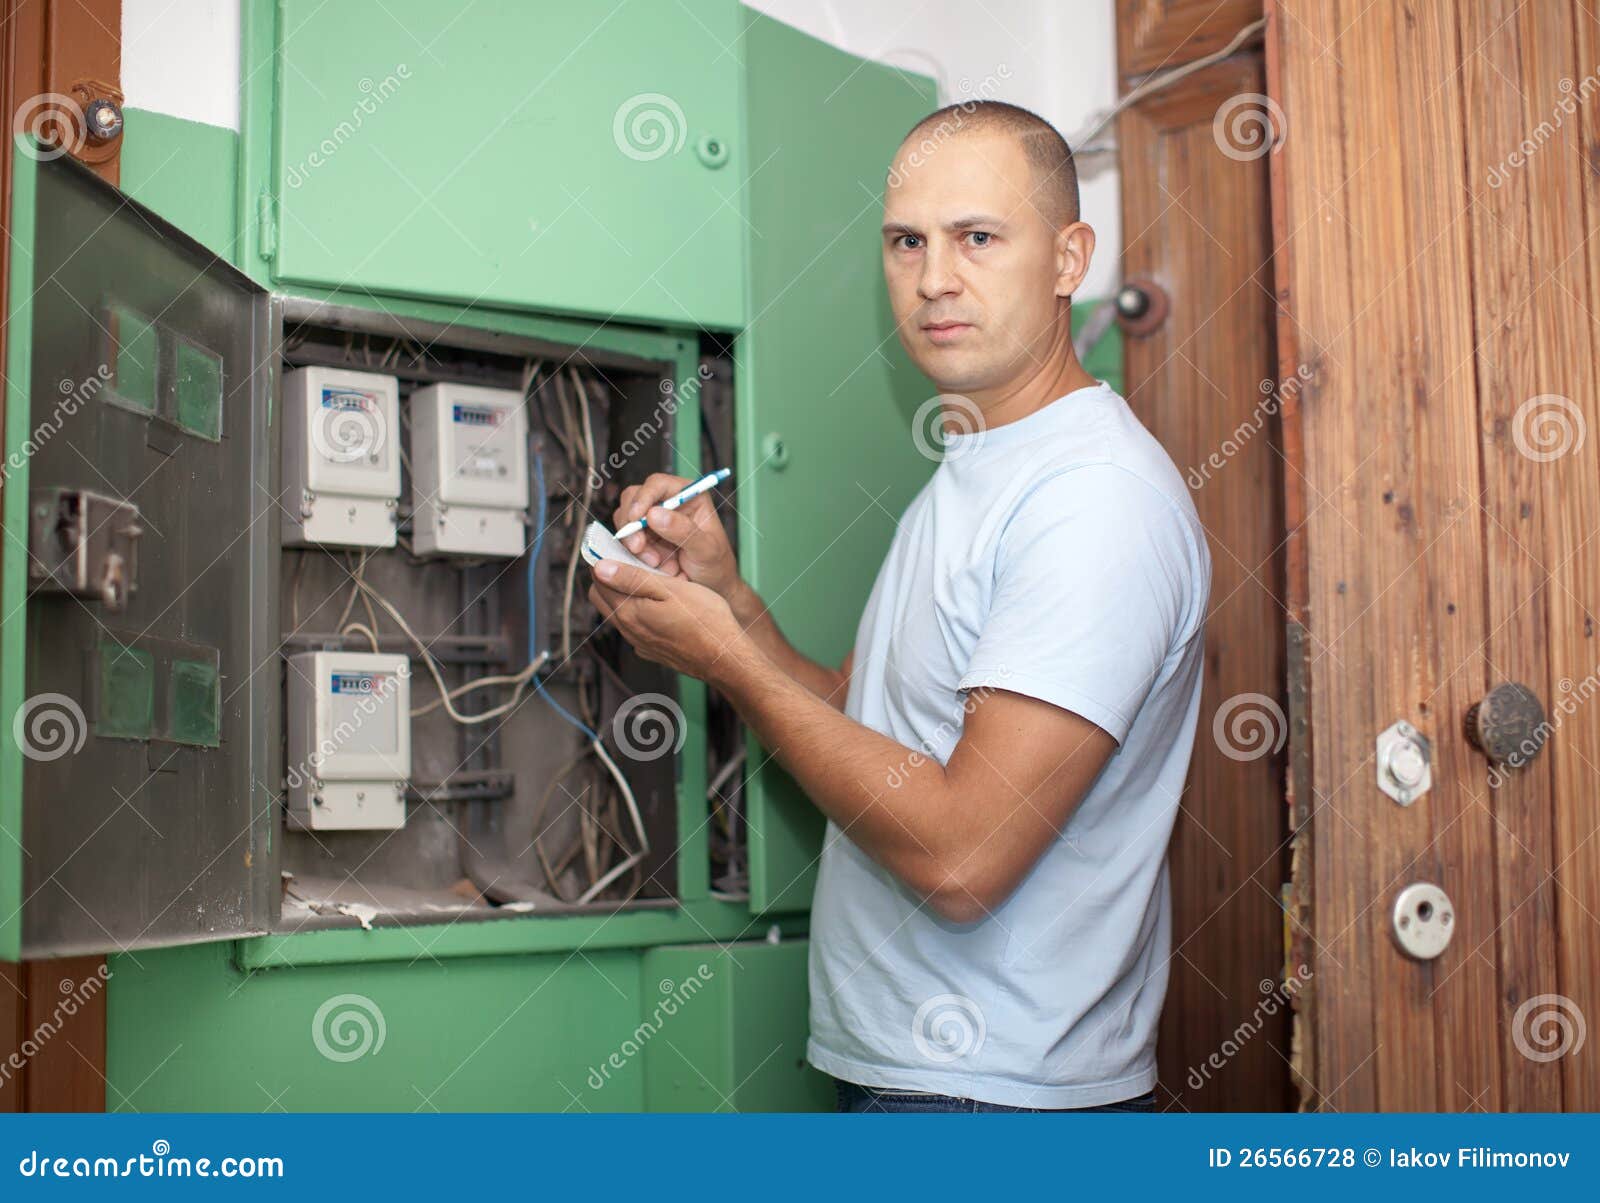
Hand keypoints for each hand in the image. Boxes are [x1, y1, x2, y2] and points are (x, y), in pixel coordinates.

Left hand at [588, 559, 755, 685]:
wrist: (725, 658)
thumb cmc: (705, 620)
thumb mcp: (670, 588)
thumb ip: (632, 578)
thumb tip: (600, 567)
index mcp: (628, 612)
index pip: (598, 580)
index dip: (605, 559)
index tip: (618, 546)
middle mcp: (629, 630)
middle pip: (602, 597)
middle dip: (609, 577)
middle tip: (631, 561)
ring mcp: (639, 643)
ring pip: (619, 613)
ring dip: (625, 595)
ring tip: (650, 580)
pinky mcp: (652, 651)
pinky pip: (635, 628)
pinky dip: (639, 613)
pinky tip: (660, 606)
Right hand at [614, 472, 739, 599]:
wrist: (711, 589)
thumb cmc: (716, 565)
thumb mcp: (706, 549)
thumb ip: (683, 531)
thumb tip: (654, 514)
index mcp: (688, 495)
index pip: (658, 484)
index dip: (643, 497)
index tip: (636, 518)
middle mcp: (667, 503)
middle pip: (633, 499)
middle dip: (632, 524)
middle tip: (638, 548)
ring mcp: (652, 521)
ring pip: (625, 521)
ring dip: (635, 544)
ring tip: (657, 563)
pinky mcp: (643, 538)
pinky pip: (626, 541)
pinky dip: (634, 555)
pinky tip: (654, 566)